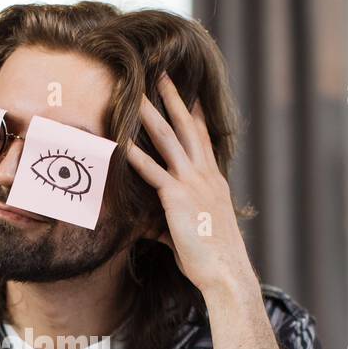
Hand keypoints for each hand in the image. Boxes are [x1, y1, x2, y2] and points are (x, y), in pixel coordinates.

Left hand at [126, 74, 258, 299]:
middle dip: (173, 99)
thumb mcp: (192, 235)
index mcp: (213, 181)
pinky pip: (152, 172)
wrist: (226, 274)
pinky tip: (121, 141)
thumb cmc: (212, 260)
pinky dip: (135, 156)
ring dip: (151, 113)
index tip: (187, 93)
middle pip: (187, 128)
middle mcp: (205, 176)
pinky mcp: (178, 199)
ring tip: (138, 91)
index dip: (194, 114)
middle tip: (161, 75)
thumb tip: (152, 228)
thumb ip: (170, 224)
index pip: (203, 138)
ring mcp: (193, 184)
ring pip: (168, 140)